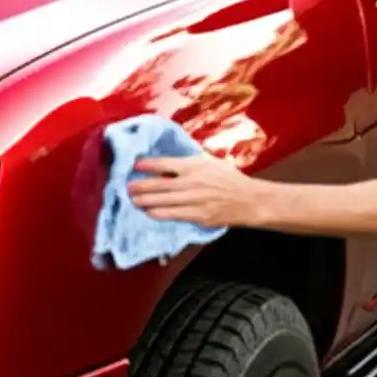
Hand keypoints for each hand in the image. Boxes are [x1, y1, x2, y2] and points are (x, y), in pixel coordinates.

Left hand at [127, 154, 260, 227]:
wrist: (249, 200)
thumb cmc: (229, 179)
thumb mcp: (210, 163)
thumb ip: (190, 162)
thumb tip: (169, 161)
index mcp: (194, 166)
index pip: (165, 163)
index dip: (148, 165)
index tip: (135, 165)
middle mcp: (192, 182)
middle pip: (159, 184)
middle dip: (140, 186)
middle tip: (127, 187)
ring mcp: (194, 200)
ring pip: (163, 201)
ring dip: (145, 201)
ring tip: (133, 201)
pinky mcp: (198, 215)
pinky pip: (174, 215)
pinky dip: (159, 214)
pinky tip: (149, 213)